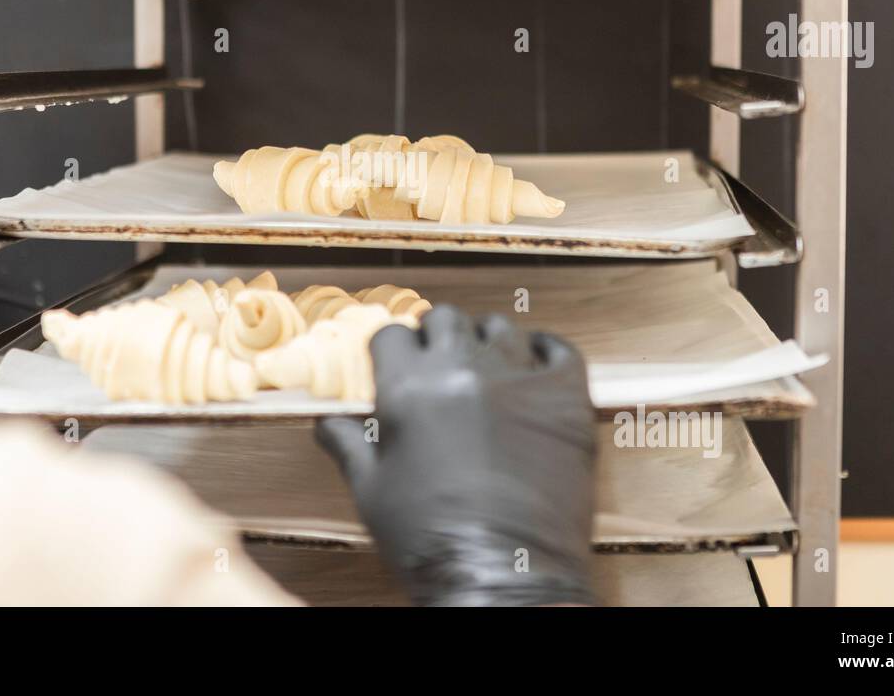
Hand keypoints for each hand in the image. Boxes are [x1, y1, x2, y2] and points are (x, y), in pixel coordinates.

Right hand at [316, 305, 595, 605]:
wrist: (503, 576)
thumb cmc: (429, 539)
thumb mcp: (371, 493)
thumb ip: (348, 446)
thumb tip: (327, 424)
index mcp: (408, 387)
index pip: (392, 334)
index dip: (393, 350)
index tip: (399, 363)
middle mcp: (462, 369)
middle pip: (446, 318)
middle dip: (437, 334)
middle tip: (440, 361)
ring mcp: (519, 378)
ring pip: (501, 327)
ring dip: (488, 341)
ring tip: (488, 366)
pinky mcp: (566, 398)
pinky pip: (560, 349)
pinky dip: (546, 351)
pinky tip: (537, 364)